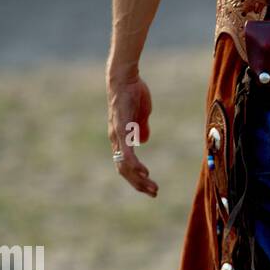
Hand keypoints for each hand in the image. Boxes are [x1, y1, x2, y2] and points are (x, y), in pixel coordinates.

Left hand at [106, 72, 157, 196]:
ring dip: (139, 180)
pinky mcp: (122, 128)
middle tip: (154, 193)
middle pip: (124, 170)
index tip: (149, 187)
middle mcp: (115, 139)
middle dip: (139, 184)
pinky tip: (144, 173)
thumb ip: (141, 128)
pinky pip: (127, 151)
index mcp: (120, 138)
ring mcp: (117, 135)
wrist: (124, 77)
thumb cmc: (133, 92)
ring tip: (152, 187)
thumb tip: (143, 140)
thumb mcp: (140, 115)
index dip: (136, 178)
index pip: (125, 165)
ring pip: (125, 165)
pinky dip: (134, 165)